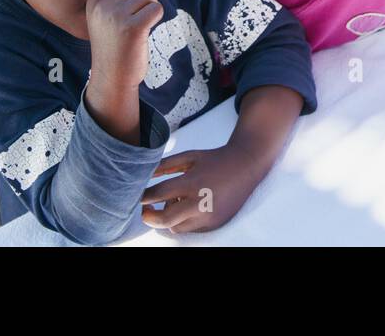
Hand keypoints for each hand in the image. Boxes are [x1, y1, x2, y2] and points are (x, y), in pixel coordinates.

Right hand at [85, 0, 163, 90]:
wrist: (112, 76)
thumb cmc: (114, 43)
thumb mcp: (104, 15)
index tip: (125, 13)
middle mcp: (102, 5)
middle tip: (135, 18)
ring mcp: (117, 16)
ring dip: (150, 9)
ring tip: (138, 26)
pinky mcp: (133, 28)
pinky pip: (157, 8)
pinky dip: (156, 19)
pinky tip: (145, 31)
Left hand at [140, 144, 264, 232]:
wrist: (246, 165)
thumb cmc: (215, 159)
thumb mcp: (190, 156)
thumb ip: (166, 165)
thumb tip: (144, 173)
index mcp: (192, 182)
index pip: (158, 194)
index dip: (144, 196)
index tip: (137, 196)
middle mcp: (200, 202)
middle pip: (164, 219)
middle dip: (149, 216)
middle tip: (144, 210)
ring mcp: (208, 216)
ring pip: (176, 227)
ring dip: (168, 219)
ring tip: (173, 203)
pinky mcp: (215, 224)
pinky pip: (190, 229)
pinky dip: (184, 221)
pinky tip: (188, 207)